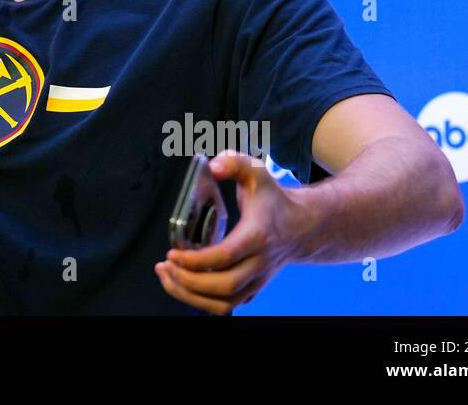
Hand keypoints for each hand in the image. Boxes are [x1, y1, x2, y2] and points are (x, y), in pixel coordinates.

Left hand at [155, 150, 306, 314]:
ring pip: (224, 303)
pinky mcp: (251, 289)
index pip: (225, 257)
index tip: (173, 252)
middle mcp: (259, 264)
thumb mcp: (257, 172)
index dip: (196, 260)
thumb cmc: (274, 201)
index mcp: (257, 237)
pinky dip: (201, 301)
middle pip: (224, 286)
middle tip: (165, 265)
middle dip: (189, 281)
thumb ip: (235, 162)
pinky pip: (225, 305)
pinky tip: (182, 283)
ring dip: (191, 296)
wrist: (302, 228)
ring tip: (168, 276)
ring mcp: (256, 280)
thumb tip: (213, 165)